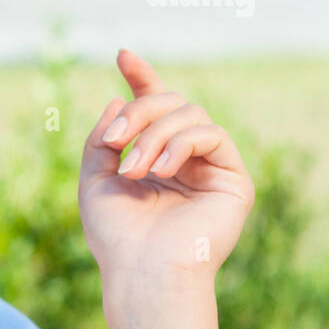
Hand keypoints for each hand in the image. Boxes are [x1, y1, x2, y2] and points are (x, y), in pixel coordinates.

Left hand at [77, 49, 254, 285]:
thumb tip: (118, 99)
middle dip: (139, 112)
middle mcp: (185, 160)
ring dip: (153, 135)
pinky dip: (180, 143)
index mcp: (154, 159)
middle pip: (170, 103)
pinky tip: (161, 168)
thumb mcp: (94, 180)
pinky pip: (212, 135)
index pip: (154, 109)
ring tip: (133, 169)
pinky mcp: (233, 180)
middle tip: (115, 141)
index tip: (122, 56)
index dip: (142, 78)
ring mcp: (211, 168)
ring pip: (189, 114)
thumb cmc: (117, 236)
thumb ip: (103, 138)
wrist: (142, 272)